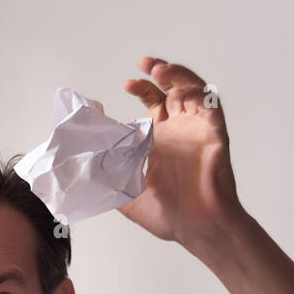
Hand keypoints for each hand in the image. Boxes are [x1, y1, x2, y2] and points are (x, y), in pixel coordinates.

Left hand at [118, 57, 243, 249]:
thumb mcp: (126, 196)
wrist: (198, 229)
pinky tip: (180, 87)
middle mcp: (180, 132)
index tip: (126, 85)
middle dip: (158, 74)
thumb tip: (79, 167)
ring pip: (192, 91)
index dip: (141, 90)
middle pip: (171, 91)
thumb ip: (106, 179)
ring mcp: (198, 131)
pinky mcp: (215, 134)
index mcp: (160, 142)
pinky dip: (196, 91)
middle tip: (143, 64)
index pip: (152, 105)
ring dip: (177, 76)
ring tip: (159, 70)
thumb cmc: (169, 217)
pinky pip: (211, 105)